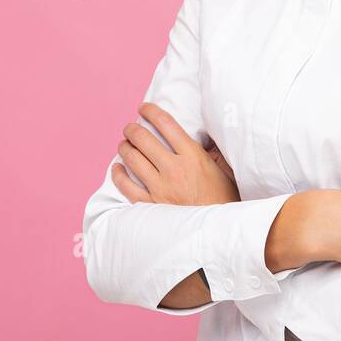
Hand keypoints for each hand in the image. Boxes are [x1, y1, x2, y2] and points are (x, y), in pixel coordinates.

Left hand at [112, 103, 239, 205]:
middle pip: (143, 139)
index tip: (144, 108)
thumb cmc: (224, 200)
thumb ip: (212, 152)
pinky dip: (118, 174)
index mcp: (193, 156)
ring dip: (124, 148)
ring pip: (132, 159)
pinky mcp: (151, 205)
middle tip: (130, 128)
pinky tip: (116, 168)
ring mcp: (160, 188)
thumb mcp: (224, 170)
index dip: (151, 111)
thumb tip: (205, 137)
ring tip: (124, 144)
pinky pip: (126, 186)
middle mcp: (174, 169)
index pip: (166, 124)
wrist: (218, 231)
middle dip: (132, 129)